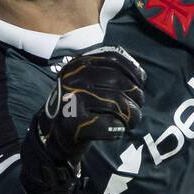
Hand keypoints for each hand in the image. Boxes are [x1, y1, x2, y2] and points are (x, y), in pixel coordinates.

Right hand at [20, 46, 145, 193]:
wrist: (52, 134)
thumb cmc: (77, 106)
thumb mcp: (86, 81)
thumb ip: (108, 72)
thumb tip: (140, 74)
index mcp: (77, 65)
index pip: (112, 59)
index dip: (132, 69)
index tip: (141, 82)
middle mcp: (72, 79)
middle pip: (118, 81)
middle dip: (135, 94)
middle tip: (138, 106)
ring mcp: (71, 100)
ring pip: (116, 104)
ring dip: (132, 114)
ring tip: (132, 120)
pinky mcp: (73, 123)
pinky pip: (108, 125)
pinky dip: (118, 129)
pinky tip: (117, 130)